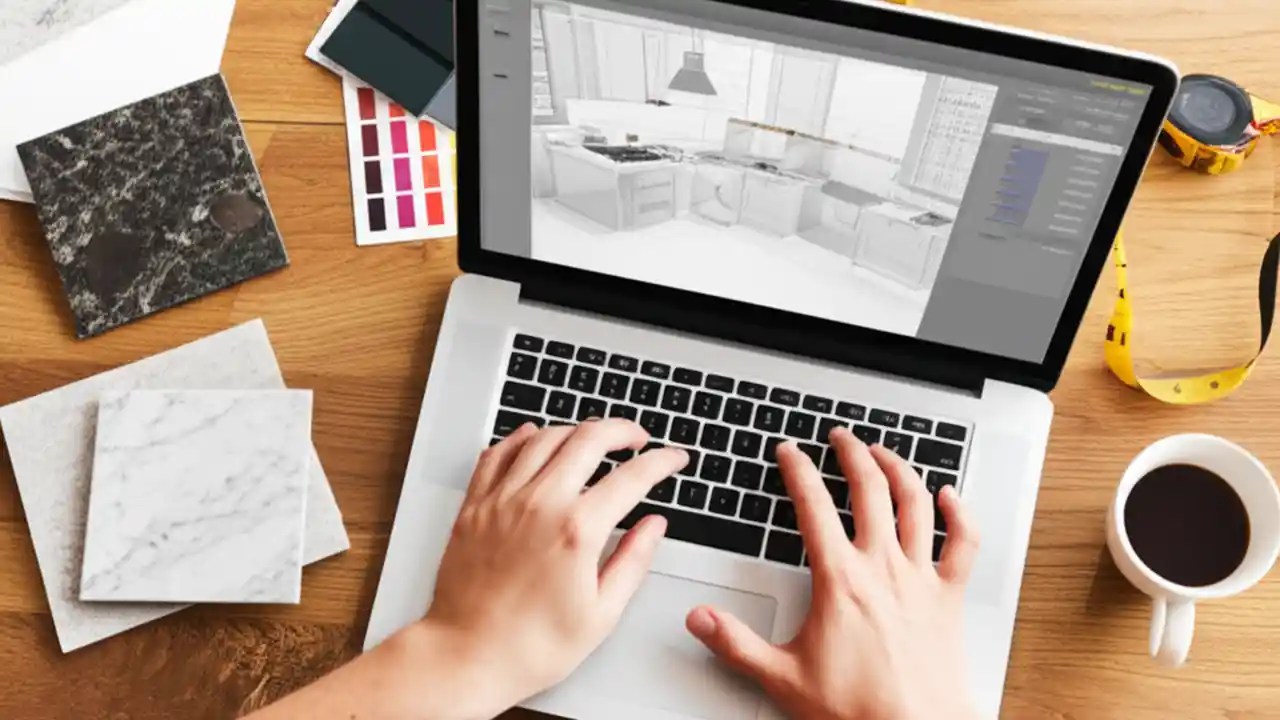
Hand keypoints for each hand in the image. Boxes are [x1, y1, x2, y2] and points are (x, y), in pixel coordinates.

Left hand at [424, 420, 686, 718]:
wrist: (466, 657)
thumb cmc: (530, 646)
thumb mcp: (601, 613)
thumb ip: (633, 561)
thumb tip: (653, 526)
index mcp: (577, 531)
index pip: (632, 476)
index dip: (662, 461)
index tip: (673, 459)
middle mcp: (540, 504)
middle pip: (589, 438)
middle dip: (622, 430)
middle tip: (637, 439)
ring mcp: (503, 500)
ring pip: (545, 437)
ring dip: (577, 430)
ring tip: (593, 438)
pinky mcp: (475, 506)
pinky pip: (498, 452)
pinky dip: (521, 437)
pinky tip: (534, 436)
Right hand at [686, 428, 980, 719]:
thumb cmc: (858, 709)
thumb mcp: (783, 676)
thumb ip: (736, 643)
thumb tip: (699, 619)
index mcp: (840, 580)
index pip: (812, 507)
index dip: (798, 471)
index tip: (789, 452)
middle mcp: (882, 568)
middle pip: (869, 489)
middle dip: (851, 453)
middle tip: (839, 436)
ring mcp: (920, 578)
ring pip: (915, 504)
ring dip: (899, 469)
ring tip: (884, 452)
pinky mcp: (949, 596)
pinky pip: (963, 543)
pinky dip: (960, 513)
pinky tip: (951, 496)